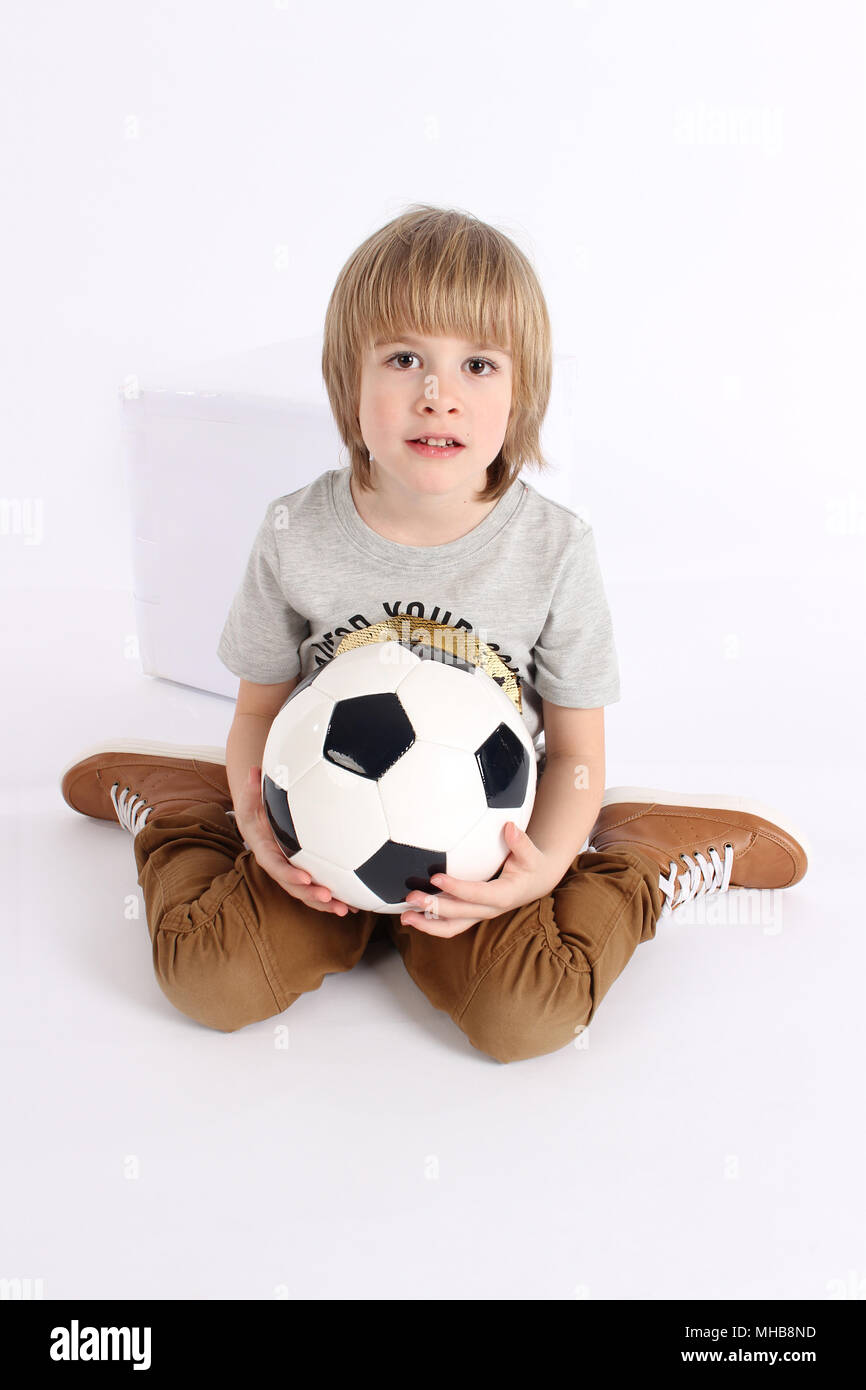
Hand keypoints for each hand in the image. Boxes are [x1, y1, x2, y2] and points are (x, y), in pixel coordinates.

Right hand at [234, 766, 358, 917]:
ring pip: (308, 893)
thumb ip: (252, 788)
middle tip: (332, 899)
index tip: (306, 877)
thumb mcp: (250, 798)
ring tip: (347, 909)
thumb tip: (254, 770)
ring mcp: (292, 873)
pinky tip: (353, 905)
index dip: (289, 874)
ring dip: (326, 904)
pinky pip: (317, 889)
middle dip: (312, 896)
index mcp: (265, 852)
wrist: (257, 822)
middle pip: (294, 887)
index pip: (276, 867)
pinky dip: (334, 897)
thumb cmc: (255, 808)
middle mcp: (279, 867)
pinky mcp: (304, 874)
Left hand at [400, 821, 551, 937]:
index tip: (436, 877)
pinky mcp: (471, 914)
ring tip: (405, 917)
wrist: (535, 882)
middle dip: (434, 908)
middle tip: (412, 896)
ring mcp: (478, 914)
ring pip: (451, 927)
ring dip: (427, 924)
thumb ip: (521, 842)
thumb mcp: (531, 854)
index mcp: (503, 896)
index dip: (456, 888)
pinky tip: (411, 914)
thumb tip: (510, 827)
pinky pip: (449, 924)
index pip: (476, 895)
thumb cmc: (531, 865)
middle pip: (459, 915)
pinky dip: (430, 922)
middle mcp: (489, 910)